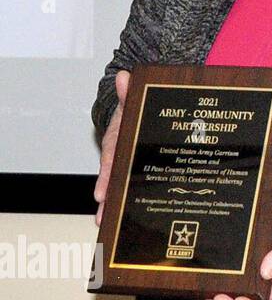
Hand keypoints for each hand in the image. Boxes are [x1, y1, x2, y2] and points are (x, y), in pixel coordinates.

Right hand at [93, 69, 131, 226]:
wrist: (142, 105)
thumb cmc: (135, 106)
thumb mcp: (133, 99)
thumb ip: (129, 92)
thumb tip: (124, 78)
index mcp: (118, 138)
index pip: (111, 158)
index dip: (106, 176)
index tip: (100, 193)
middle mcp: (120, 152)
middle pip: (114, 177)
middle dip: (108, 198)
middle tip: (102, 217)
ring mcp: (129, 161)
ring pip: (122, 183)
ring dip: (116, 202)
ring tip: (108, 221)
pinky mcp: (140, 166)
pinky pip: (137, 182)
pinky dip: (134, 196)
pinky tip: (133, 214)